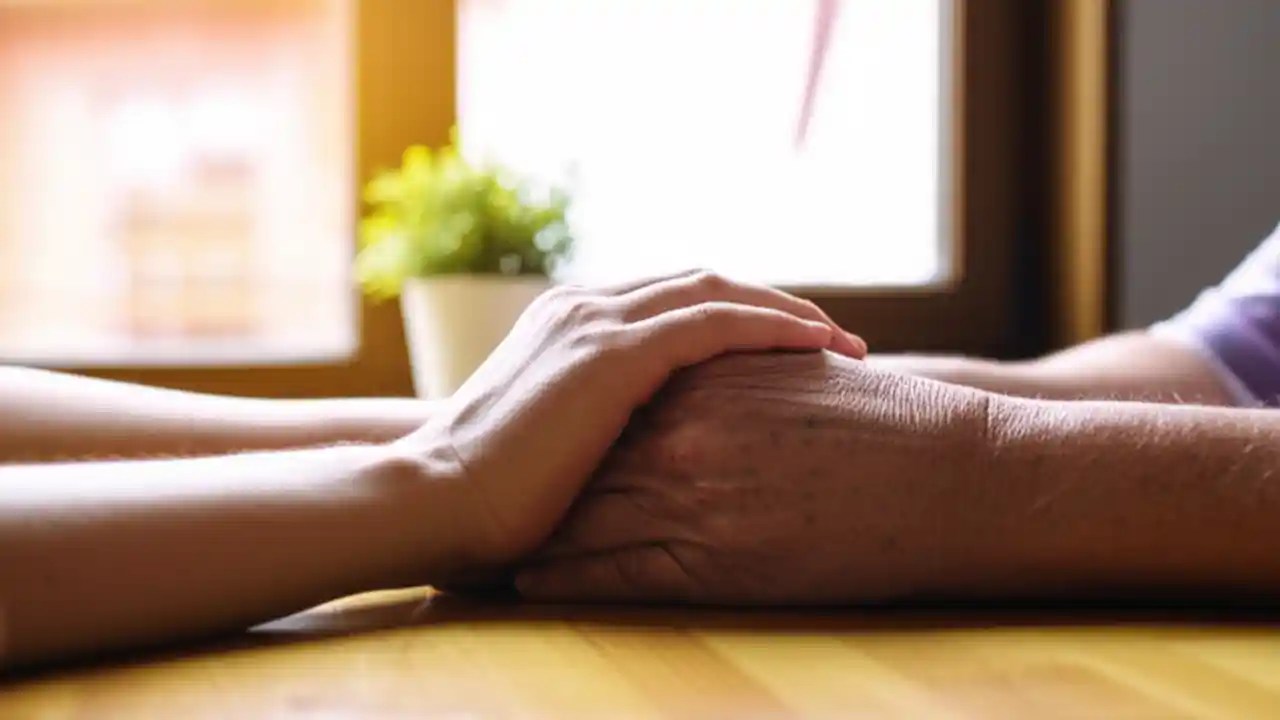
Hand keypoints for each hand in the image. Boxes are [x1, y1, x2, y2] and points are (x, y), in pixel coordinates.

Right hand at [397, 271, 866, 572]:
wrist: (434, 502)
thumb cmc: (484, 498)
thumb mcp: (547, 447)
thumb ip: (591, 426)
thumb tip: (645, 450)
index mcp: (566, 323)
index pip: (668, 301)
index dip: (732, 316)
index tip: (783, 347)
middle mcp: (582, 306)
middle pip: (702, 282)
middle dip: (771, 304)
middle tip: (829, 338)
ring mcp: (597, 323)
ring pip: (718, 292)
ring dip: (787, 311)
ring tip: (842, 342)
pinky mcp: (613, 353)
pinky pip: (717, 322)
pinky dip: (773, 326)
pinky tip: (819, 345)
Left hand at [515, 351, 998, 603]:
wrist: (947, 476)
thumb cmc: (883, 422)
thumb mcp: (793, 373)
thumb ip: (730, 364)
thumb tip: (692, 359)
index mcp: (697, 383)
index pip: (604, 403)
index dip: (557, 422)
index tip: (516, 434)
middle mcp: (680, 435)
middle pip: (578, 457)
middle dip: (527, 473)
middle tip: (476, 483)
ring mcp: (691, 499)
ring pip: (583, 517)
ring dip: (530, 530)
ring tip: (482, 539)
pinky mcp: (712, 562)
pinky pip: (618, 576)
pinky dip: (568, 580)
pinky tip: (535, 585)